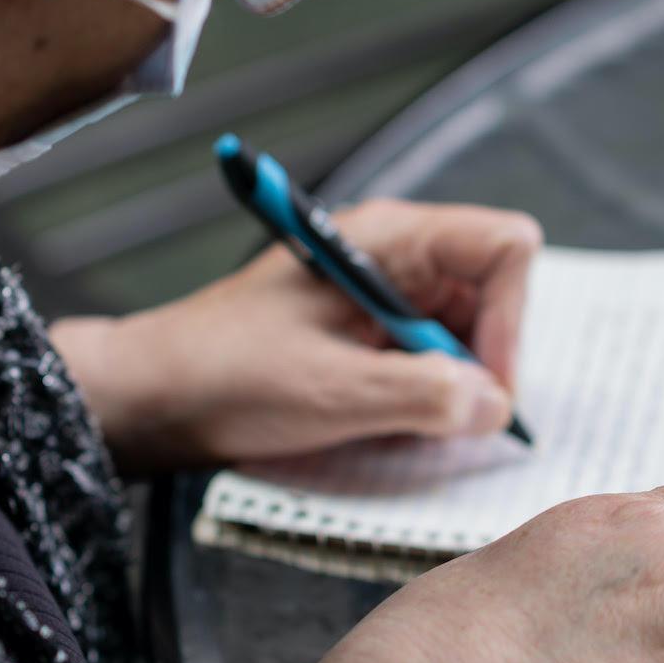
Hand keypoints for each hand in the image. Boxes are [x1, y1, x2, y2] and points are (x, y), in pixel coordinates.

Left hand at [51, 198, 541, 472]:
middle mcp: (394, 256)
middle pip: (492, 294)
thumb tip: (496, 405)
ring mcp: (381, 294)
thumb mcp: (333, 392)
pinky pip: (428, 360)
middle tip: (450, 419)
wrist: (151, 396)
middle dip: (483, 361)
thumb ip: (424, 395)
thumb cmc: (226, 375)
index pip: (504, 249)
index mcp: (390, 240)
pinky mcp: (367, 333)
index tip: (486, 387)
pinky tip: (381, 423)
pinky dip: (421, 397)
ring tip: (402, 423)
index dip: (511, 319)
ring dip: (449, 386)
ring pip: (464, 335)